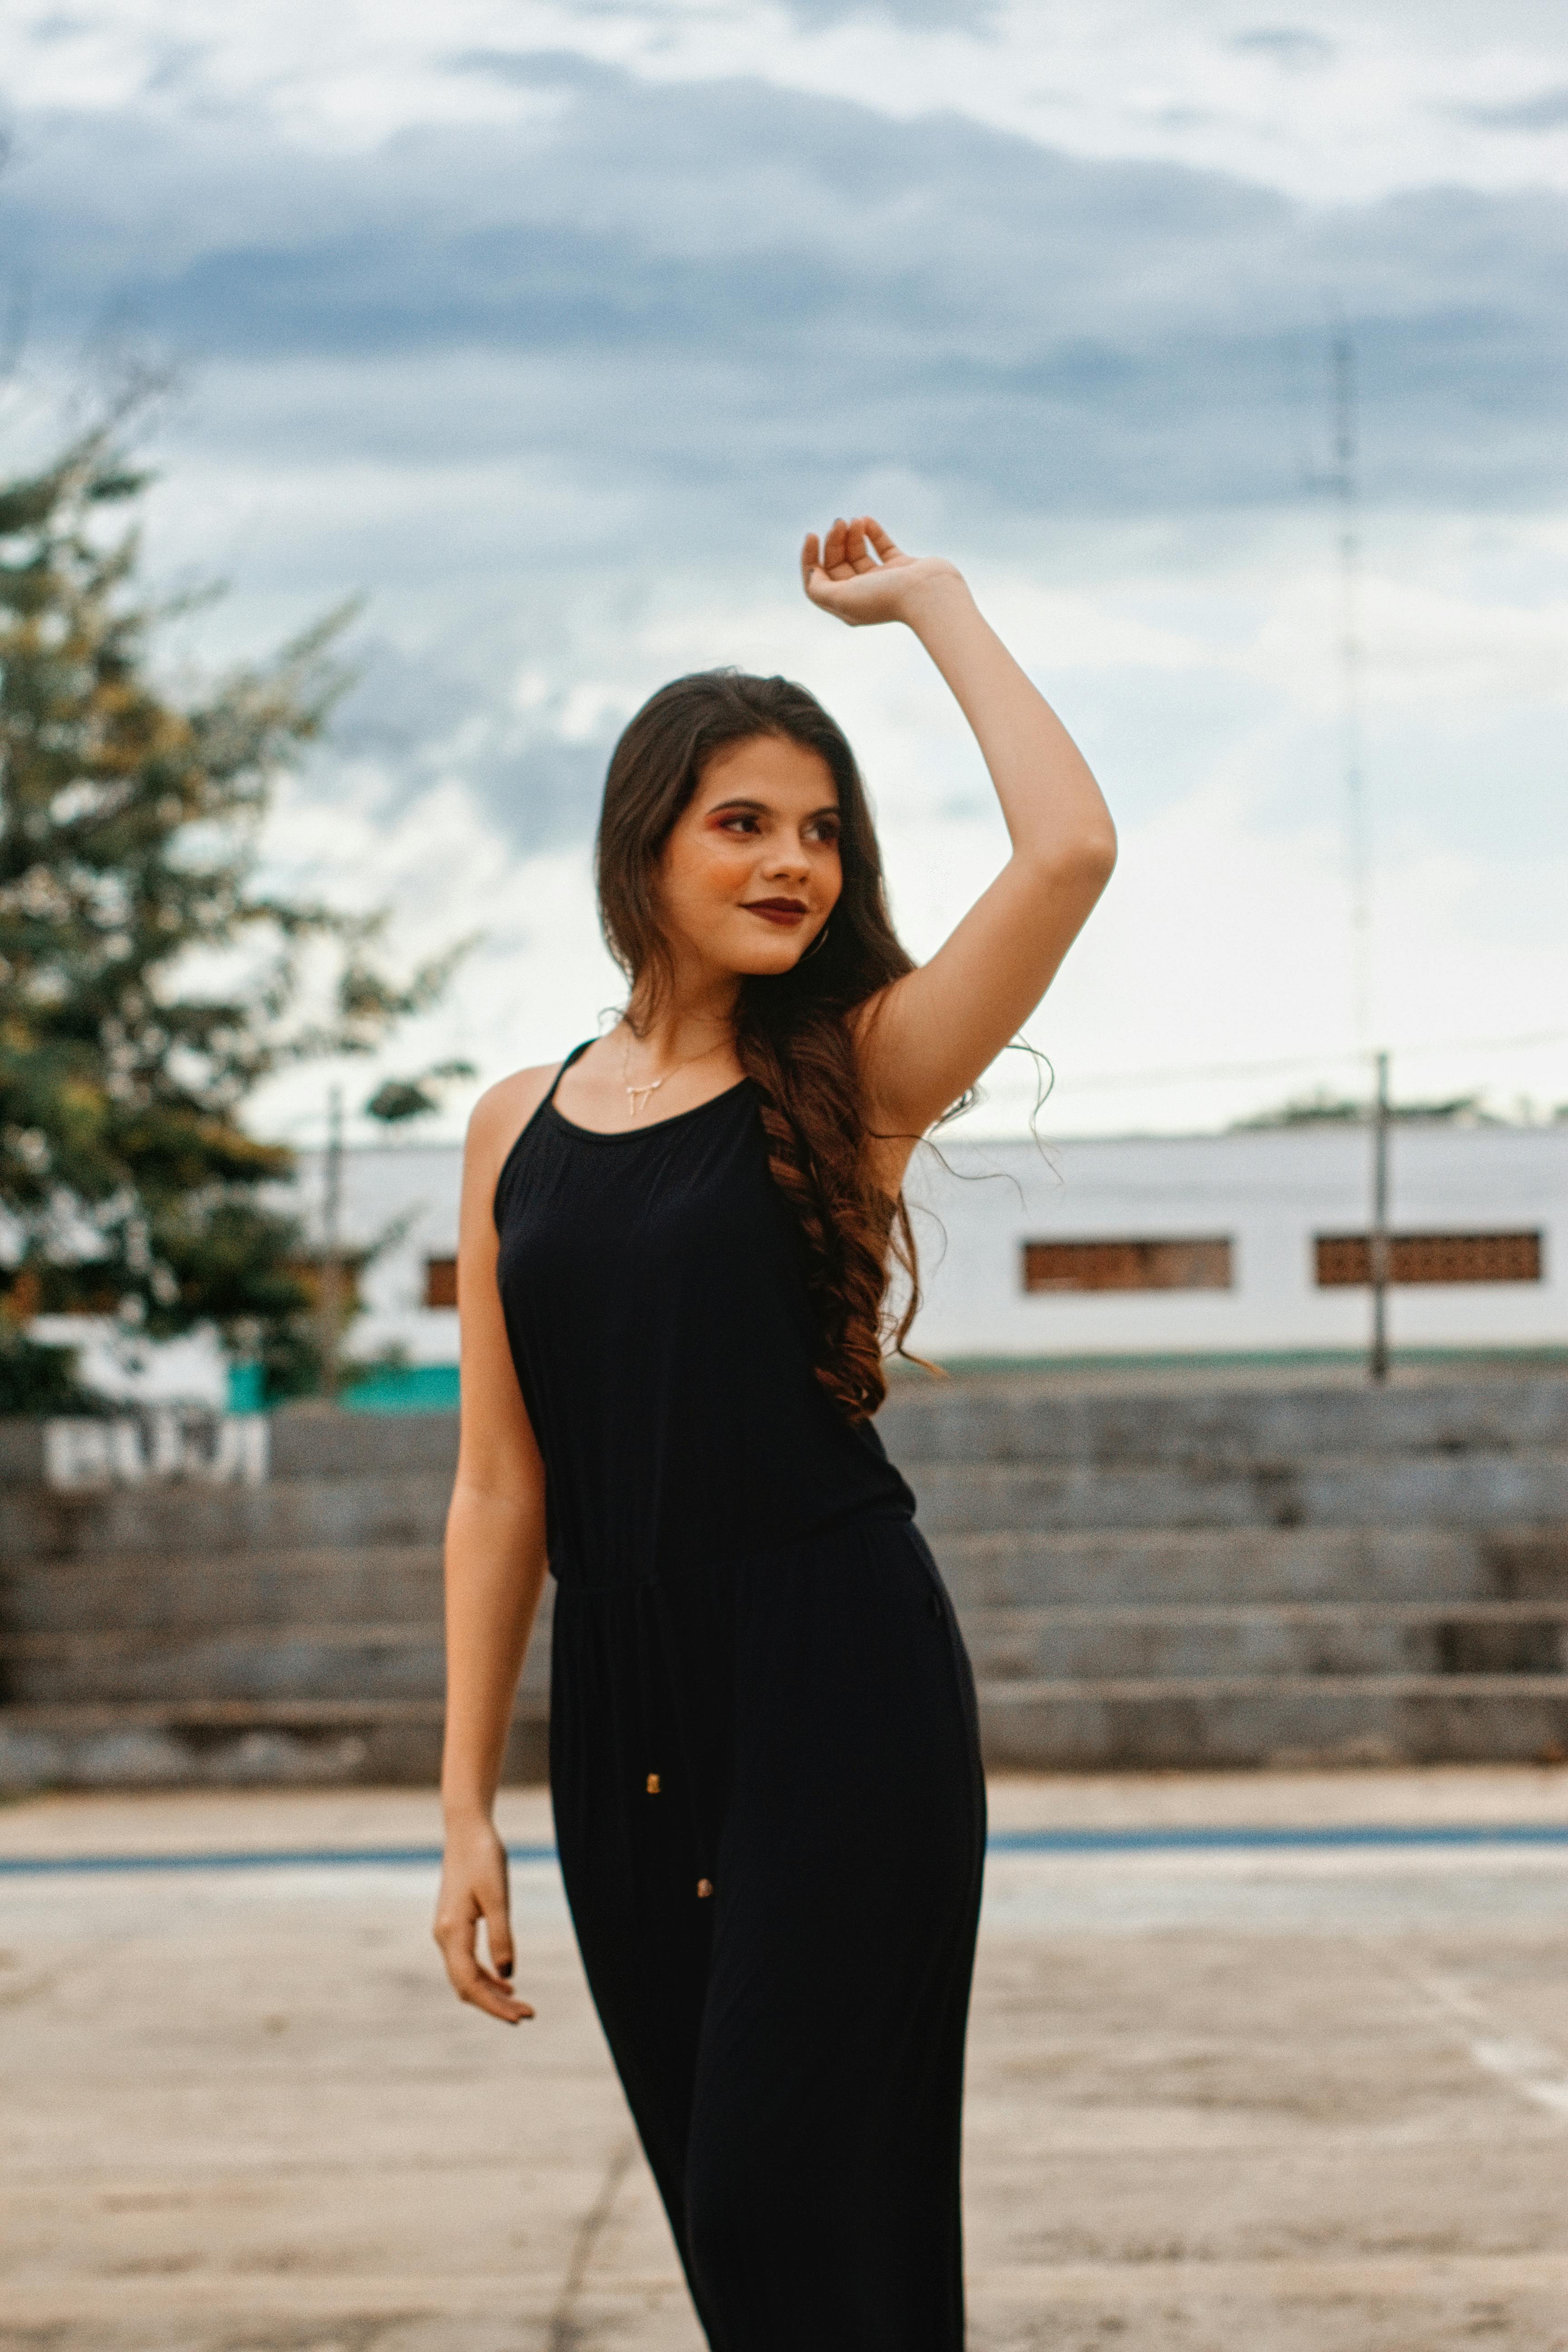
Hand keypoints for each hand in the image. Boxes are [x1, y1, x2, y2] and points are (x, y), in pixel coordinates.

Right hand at [433, 1815, 533, 2023]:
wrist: (467, 1831)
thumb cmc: (484, 1858)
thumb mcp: (498, 1897)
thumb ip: (502, 1936)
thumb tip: (507, 1975)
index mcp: (452, 1932)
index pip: (470, 1984)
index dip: (493, 2005)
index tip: (519, 2018)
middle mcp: (444, 1937)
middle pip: (466, 1985)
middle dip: (495, 2005)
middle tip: (527, 2016)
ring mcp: (447, 1932)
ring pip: (466, 1976)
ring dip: (491, 1993)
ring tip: (520, 2006)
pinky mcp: (454, 1925)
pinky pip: (466, 1962)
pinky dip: (485, 1976)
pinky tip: (505, 1981)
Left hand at [801, 514, 963, 627]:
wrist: (929, 594)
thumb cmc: (884, 598)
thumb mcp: (841, 598)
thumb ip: (819, 589)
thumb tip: (812, 573)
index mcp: (846, 605)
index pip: (818, 580)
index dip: (810, 557)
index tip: (812, 534)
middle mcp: (863, 594)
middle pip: (837, 564)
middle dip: (834, 541)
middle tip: (839, 522)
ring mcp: (883, 581)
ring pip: (858, 554)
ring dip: (852, 535)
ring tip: (855, 520)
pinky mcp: (901, 567)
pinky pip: (882, 547)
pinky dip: (873, 532)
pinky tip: (866, 520)